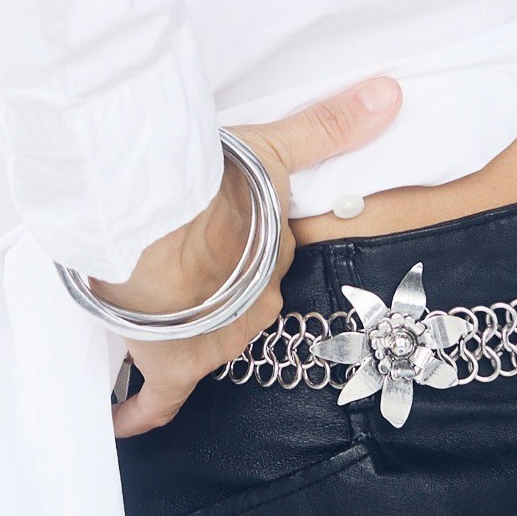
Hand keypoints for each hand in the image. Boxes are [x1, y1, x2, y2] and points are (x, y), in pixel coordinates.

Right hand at [92, 75, 403, 440]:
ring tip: (157, 342)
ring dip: (182, 340)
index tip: (223, 248)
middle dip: (215, 299)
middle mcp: (251, 307)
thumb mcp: (274, 149)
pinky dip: (141, 411)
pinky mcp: (170, 363)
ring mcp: (213, 341)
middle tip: (185, 289)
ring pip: (203, 345)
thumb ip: (328, 126)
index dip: (241, 253)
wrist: (160, 227)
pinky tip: (126, 421)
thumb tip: (391, 94)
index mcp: (271, 261)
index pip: (261, 262)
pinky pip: (157, 399)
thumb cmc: (213, 188)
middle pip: (236, 306)